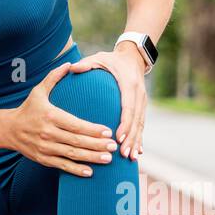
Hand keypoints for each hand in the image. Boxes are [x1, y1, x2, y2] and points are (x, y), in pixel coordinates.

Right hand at [6, 60, 118, 176]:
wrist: (9, 129)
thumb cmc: (28, 108)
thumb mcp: (39, 91)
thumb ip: (54, 77)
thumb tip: (69, 63)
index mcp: (50, 116)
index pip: (75, 124)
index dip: (92, 129)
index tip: (108, 131)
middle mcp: (48, 133)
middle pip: (77, 141)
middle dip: (97, 144)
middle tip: (113, 146)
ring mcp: (45, 147)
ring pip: (72, 155)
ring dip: (91, 158)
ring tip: (108, 158)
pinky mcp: (43, 158)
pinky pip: (62, 165)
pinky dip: (76, 170)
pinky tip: (90, 172)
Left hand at [67, 42, 146, 159]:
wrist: (133, 57)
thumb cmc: (112, 60)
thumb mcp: (99, 59)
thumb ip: (86, 64)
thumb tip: (72, 67)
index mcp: (129, 84)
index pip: (128, 107)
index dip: (124, 123)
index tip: (118, 137)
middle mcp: (139, 94)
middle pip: (136, 120)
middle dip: (130, 138)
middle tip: (123, 154)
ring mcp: (142, 101)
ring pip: (140, 125)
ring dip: (135, 142)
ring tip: (130, 158)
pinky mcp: (142, 106)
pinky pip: (141, 125)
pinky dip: (139, 139)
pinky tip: (137, 153)